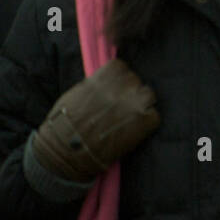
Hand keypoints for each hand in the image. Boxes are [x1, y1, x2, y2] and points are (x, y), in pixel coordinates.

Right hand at [31, 58, 160, 181]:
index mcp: (105, 77)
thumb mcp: (77, 93)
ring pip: (148, 95)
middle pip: (135, 81)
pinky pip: (153, 116)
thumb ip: (96, 83)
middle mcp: (122, 87)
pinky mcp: (146, 121)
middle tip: (120, 107)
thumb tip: (108, 82)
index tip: (113, 90)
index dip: (117, 80)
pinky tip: (133, 131)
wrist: (67, 151)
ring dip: (141, 104)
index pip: (122, 67)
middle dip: (128, 92)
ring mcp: (135, 103)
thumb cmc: (66, 123)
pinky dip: (146, 123)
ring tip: (129, 118)